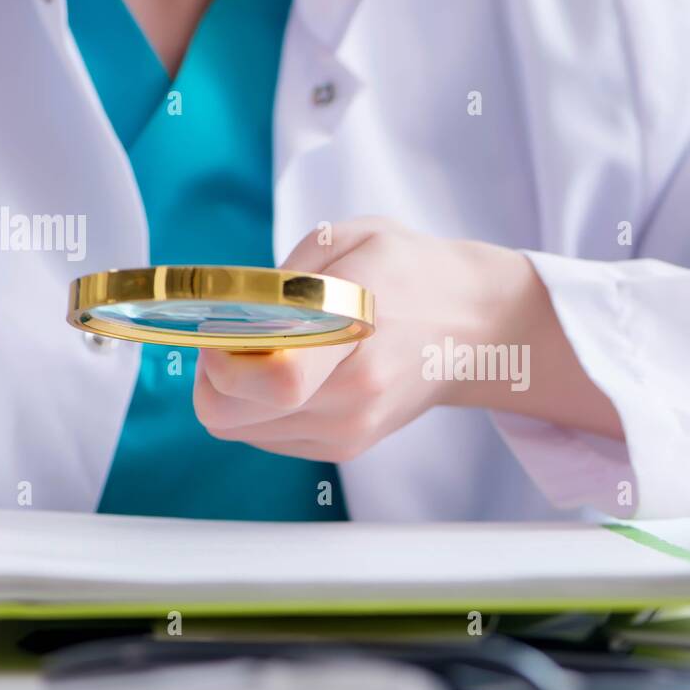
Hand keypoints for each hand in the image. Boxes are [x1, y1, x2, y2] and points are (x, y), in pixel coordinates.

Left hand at [193, 217, 621, 461]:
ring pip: (239, 429)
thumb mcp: (350, 242)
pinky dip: (261, 406)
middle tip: (238, 340)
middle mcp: (352, 400)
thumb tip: (226, 321)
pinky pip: (266, 436)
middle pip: (228, 417)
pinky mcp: (344, 447)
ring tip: (280, 350)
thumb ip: (283, 281)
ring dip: (237, 392)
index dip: (222, 357)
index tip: (226, 328)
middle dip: (212, 377)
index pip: (269, 380)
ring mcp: (348, 431)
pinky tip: (297, 372)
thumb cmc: (413, 276)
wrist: (477, 328)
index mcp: (358, 339)